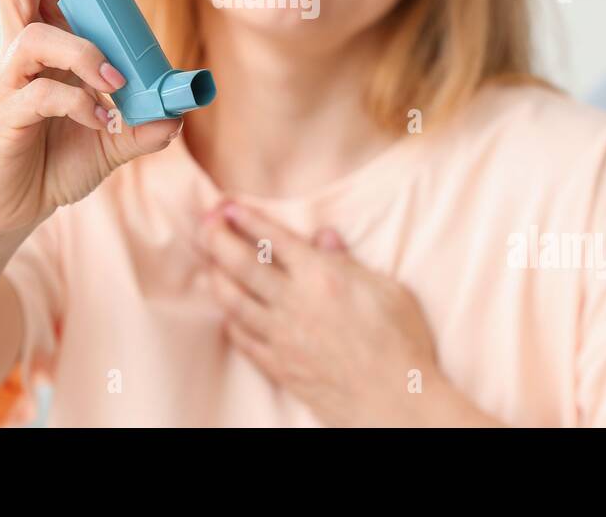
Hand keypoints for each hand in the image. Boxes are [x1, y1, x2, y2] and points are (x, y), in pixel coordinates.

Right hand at [0, 0, 181, 238]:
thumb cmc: (52, 164)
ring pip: (31, 39)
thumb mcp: (111, 143)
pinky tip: (102, 122)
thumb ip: (143, 127)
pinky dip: (78, 103)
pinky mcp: (3, 120)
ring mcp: (6, 86)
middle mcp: (17, 57)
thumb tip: (179, 114)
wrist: (11, 211)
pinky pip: (38, 95)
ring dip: (83, 52)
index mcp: (42, 49)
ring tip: (116, 83)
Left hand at [197, 200, 463, 426]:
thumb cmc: (400, 342)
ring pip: (234, 301)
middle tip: (205, 225)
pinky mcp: (280, 366)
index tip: (229, 207)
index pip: (274, 239)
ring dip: (216, 278)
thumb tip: (324, 237)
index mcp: (321, 276)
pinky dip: (231, 322)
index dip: (248, 219)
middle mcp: (294, 302)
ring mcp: (283, 336)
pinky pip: (243, 339)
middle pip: (242, 264)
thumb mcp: (386, 289)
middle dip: (218, 240)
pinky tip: (228, 313)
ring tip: (209, 264)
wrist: (396, 399)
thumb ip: (348, 262)